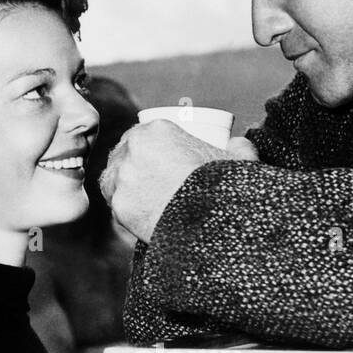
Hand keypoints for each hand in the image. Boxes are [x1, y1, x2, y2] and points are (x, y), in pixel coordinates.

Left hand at [99, 120, 258, 243]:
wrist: (213, 223)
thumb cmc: (225, 188)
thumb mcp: (237, 158)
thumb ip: (238, 146)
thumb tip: (238, 145)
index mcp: (157, 129)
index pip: (142, 133)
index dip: (145, 145)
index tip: (153, 157)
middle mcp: (133, 148)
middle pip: (123, 153)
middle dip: (130, 163)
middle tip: (145, 177)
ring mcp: (122, 178)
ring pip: (114, 177)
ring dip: (122, 183)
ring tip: (137, 194)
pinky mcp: (119, 205)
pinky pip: (116, 203)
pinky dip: (123, 206)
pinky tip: (133, 209)